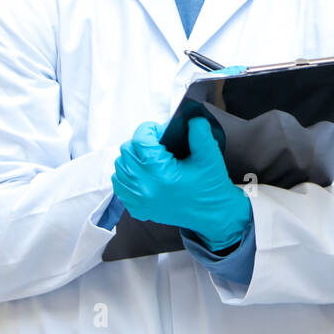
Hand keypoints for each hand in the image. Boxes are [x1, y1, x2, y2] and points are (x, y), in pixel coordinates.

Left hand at [111, 115, 250, 251]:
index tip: (160, 131)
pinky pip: (120, 186)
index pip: (140, 140)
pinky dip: (127, 176)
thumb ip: (201, 134)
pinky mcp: (138, 209)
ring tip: (150, 157)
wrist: (213, 215)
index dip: (150, 130)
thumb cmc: (211, 187)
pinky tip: (144, 173)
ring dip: (133, 158)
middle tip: (158, 144)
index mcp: (161, 174)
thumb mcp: (210, 157)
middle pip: (127, 152)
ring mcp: (140, 201)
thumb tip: (192, 119)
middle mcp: (146, 188)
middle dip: (141, 142)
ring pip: (120, 168)